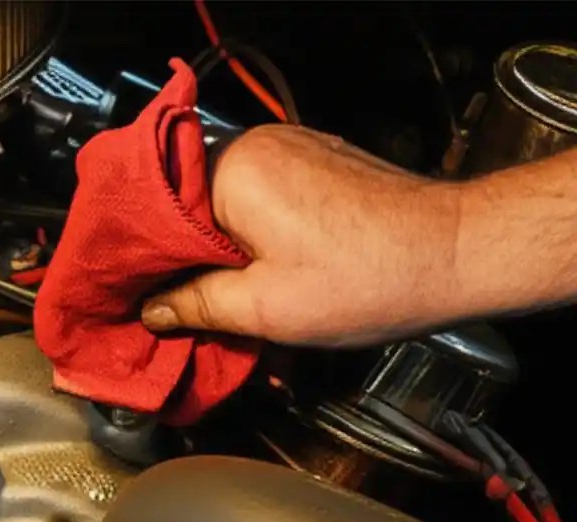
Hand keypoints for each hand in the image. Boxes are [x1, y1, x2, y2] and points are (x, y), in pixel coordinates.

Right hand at [140, 124, 462, 346]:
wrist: (458, 255)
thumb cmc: (371, 279)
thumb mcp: (265, 309)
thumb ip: (195, 306)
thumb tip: (152, 310)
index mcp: (233, 172)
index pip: (154, 211)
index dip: (139, 258)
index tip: (127, 294)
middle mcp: (256, 147)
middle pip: (187, 207)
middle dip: (181, 260)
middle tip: (171, 308)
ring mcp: (289, 150)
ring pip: (222, 206)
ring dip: (218, 252)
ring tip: (222, 300)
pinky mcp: (314, 163)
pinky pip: (258, 199)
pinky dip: (250, 238)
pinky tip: (261, 277)